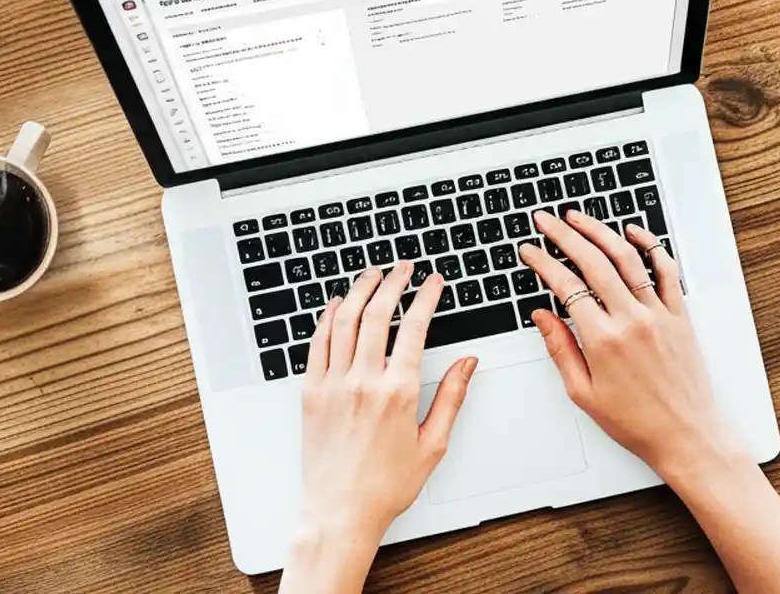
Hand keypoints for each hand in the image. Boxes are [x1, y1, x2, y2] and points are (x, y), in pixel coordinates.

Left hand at [281, 264, 476, 593]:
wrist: (339, 512)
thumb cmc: (385, 486)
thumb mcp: (433, 444)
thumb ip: (452, 397)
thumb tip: (468, 363)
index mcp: (398, 392)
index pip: (414, 327)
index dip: (426, 297)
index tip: (433, 282)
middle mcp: (363, 382)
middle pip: (377, 313)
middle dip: (393, 281)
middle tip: (403, 268)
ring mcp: (333, 385)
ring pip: (344, 320)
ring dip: (360, 290)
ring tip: (371, 274)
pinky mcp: (310, 393)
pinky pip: (317, 343)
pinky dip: (327, 317)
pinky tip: (336, 305)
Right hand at [519, 210, 743, 474]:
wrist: (687, 435)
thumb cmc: (637, 422)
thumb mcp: (583, 393)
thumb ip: (560, 349)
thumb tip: (542, 316)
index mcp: (603, 340)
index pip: (565, 286)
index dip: (542, 261)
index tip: (529, 250)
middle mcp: (632, 319)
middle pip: (593, 261)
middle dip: (564, 234)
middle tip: (546, 221)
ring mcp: (659, 313)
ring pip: (627, 257)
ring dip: (600, 231)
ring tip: (579, 218)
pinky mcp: (679, 315)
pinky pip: (665, 269)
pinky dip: (650, 245)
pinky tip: (633, 232)